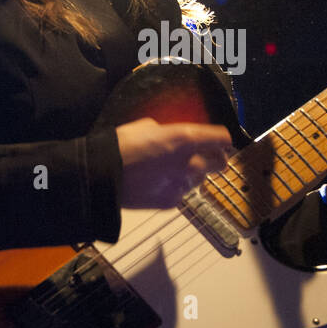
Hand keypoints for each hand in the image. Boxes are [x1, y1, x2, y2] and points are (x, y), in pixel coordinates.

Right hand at [114, 118, 233, 208]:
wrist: (103, 176)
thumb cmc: (121, 146)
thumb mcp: (147, 126)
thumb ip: (168, 132)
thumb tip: (169, 135)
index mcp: (186, 139)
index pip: (223, 139)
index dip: (222, 139)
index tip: (220, 140)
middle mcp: (191, 163)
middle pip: (221, 163)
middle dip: (217, 159)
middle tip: (209, 157)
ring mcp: (183, 185)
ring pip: (200, 179)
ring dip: (192, 174)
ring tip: (171, 170)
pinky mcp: (172, 201)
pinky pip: (182, 193)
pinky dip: (176, 188)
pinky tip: (158, 183)